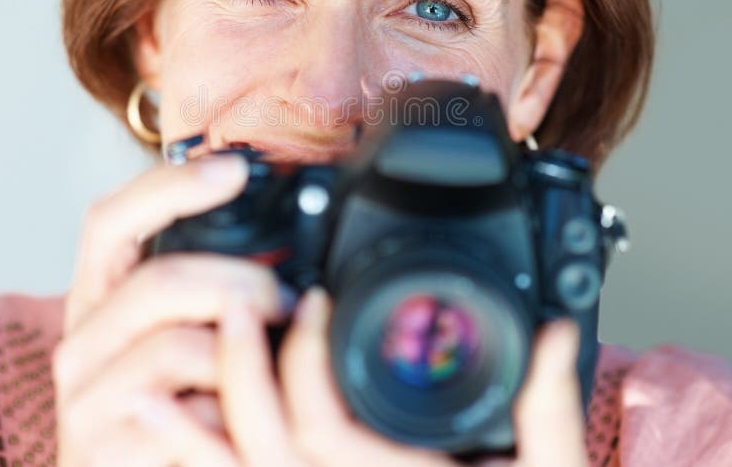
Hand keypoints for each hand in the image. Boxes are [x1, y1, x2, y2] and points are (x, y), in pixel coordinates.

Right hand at [52, 152, 296, 465]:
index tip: (232, 169)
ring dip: (247, 351)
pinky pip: (194, 414)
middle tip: (287, 302)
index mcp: (99, 293)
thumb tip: (284, 245)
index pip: (111, 219)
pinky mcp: (107, 446)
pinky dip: (234, 409)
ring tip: (279, 360)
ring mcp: (87, 395)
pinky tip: (245, 413)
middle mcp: (81, 337)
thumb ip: (206, 285)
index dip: (170, 187)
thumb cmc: (169, 395)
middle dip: (243, 284)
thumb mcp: (180, 326)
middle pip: (161, 281)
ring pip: (181, 347)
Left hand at [215, 288, 588, 466]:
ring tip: (204, 341)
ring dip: (212, 404)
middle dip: (240, 368)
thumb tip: (554, 332)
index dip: (306, 358)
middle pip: (262, 443)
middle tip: (232, 300)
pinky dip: (208, 442)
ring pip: (241, 466)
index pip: (320, 428)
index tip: (308, 296)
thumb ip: (550, 409)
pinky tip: (190, 402)